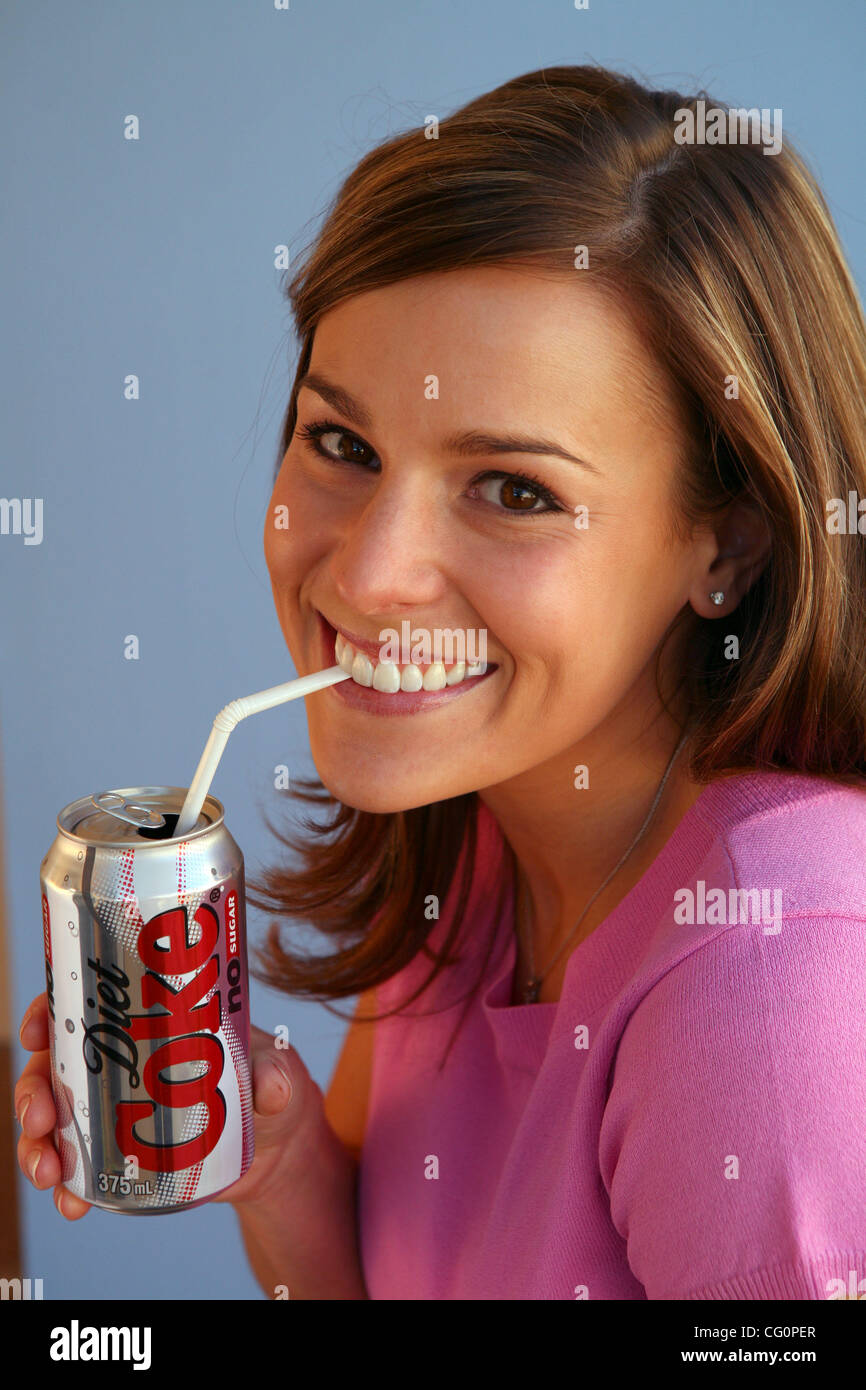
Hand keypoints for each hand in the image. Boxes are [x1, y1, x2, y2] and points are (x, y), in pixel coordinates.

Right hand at [15, 993, 324, 1216]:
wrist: (277, 1151)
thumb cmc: (274, 1087)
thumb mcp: (277, 1074)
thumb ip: (276, 1077)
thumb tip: (271, 1086)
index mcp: (151, 1022)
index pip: (89, 1003)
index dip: (51, 1012)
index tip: (38, 1032)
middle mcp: (123, 1062)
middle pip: (57, 1066)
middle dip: (34, 1092)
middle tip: (41, 1121)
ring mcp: (116, 1109)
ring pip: (56, 1119)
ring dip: (37, 1145)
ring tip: (49, 1174)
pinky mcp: (121, 1153)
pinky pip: (78, 1167)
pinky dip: (66, 1186)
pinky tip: (71, 1204)